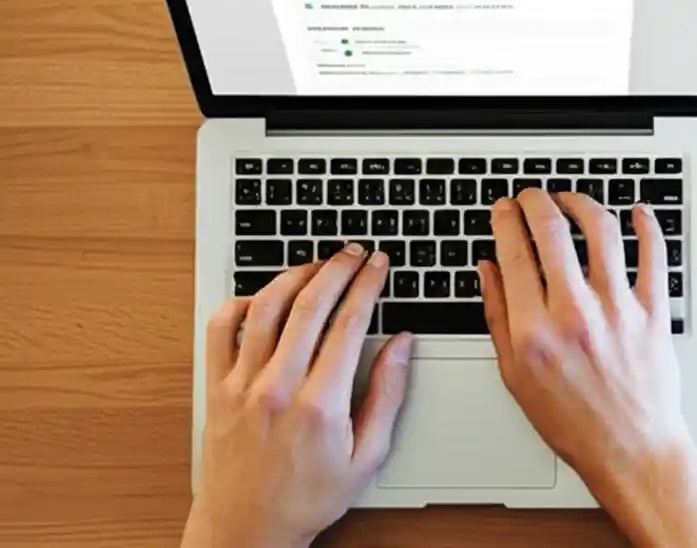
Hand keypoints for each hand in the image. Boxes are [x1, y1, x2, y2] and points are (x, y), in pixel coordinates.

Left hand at [182, 244, 413, 547]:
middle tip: (353, 252)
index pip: (350, 322)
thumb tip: (403, 346)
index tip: (378, 265)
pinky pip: (221, 328)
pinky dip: (242, 302)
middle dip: (337, 268)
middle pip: (310, 304)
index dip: (368, 284)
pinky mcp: (216, 389)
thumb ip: (388, 395)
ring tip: (315, 264)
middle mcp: (278, 389)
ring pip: (266, 307)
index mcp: (321, 405)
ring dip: (294, 275)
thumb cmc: (308, 498)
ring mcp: (241, 386)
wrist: (248, 529)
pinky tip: (264, 297)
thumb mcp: (368, 456)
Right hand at [481, 190, 696, 547]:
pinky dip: (648, 227)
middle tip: (533, 196)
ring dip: (584, 204)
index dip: (506, 220)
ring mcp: (618, 310)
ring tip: (573, 200)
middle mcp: (575, 314)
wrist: (629, 449)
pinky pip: (654, 257)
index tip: (504, 209)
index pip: (514, 253)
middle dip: (537, 201)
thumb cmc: (573, 421)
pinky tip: (638, 214)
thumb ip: (498, 316)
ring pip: (603, 232)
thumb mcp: (515, 375)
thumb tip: (488, 269)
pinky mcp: (653, 313)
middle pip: (554, 231)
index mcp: (535, 329)